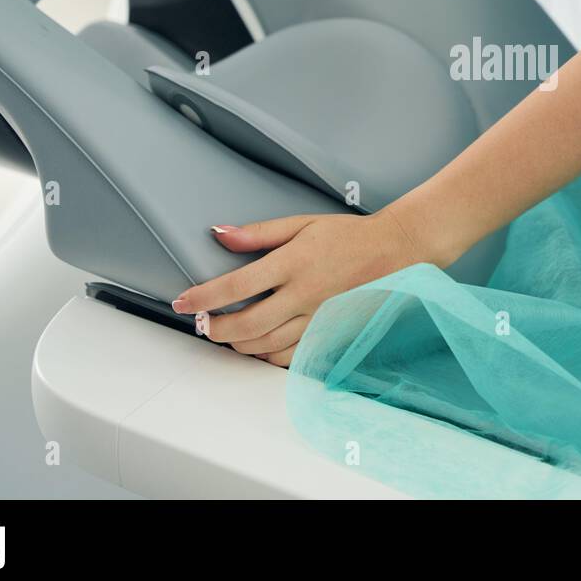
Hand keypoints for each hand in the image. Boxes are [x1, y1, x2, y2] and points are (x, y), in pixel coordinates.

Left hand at [171, 211, 423, 366]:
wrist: (397, 251)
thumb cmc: (349, 236)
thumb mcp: (302, 223)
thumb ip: (259, 233)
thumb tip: (220, 234)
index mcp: (294, 263)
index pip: (236, 286)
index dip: (204, 297)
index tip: (183, 302)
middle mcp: (304, 294)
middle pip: (246, 325)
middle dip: (215, 328)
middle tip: (202, 323)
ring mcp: (318, 318)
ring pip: (266, 346)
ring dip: (237, 344)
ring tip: (225, 333)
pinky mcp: (330, 334)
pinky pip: (291, 357)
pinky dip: (267, 356)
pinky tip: (258, 346)